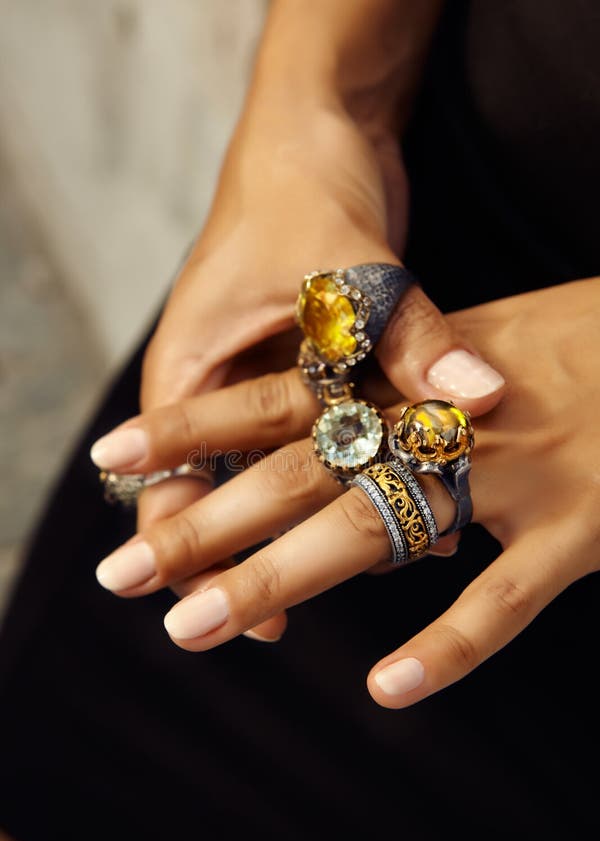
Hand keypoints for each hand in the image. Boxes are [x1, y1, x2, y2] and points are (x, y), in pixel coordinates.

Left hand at [94, 278, 599, 702]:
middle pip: (300, 474)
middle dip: (206, 525)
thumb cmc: (580, 343)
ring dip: (279, 581)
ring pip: (376, 533)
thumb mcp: (474, 350)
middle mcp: (443, 420)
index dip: (196, 427)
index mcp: (414, 376)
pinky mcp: (583, 527)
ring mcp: (514, 472)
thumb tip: (344, 450)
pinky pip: (507, 600)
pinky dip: (449, 646)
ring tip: (198, 627)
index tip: (115, 454)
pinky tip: (389, 688)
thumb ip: (403, 403)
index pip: (280, 401)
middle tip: (124, 577)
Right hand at [95, 87, 504, 612]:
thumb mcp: (347, 266)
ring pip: (285, 475)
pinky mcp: (319, 371)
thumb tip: (474, 397)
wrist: (317, 132)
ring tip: (367, 570)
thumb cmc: (299, 188)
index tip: (231, 610)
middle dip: (251, 557)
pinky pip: (334, 439)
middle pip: (222, 495)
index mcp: (195, 370)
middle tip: (270, 624)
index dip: (195, 554)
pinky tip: (417, 503)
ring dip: (318, 521)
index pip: (171, 482)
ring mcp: (273, 382)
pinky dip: (365, 471)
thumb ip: (406, 338)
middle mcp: (227, 386)